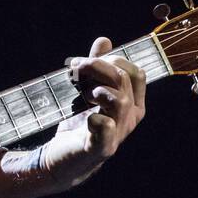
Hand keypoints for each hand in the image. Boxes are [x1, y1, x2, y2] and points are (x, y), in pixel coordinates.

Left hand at [29, 36, 146, 193]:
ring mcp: (118, 132)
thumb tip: (104, 40)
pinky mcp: (101, 147)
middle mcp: (130, 117)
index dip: (110, 60)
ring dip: (96, 89)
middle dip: (96, 67)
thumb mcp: (88, 90)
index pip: (134, 72)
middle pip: (123, 80)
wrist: (63, 157)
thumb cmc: (79, 121)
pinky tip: (88, 117)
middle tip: (73, 69)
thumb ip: (97, 66)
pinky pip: (107, 130)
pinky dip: (98, 120)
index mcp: (132, 102)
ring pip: (120, 100)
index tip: (83, 62)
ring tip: (81, 93)